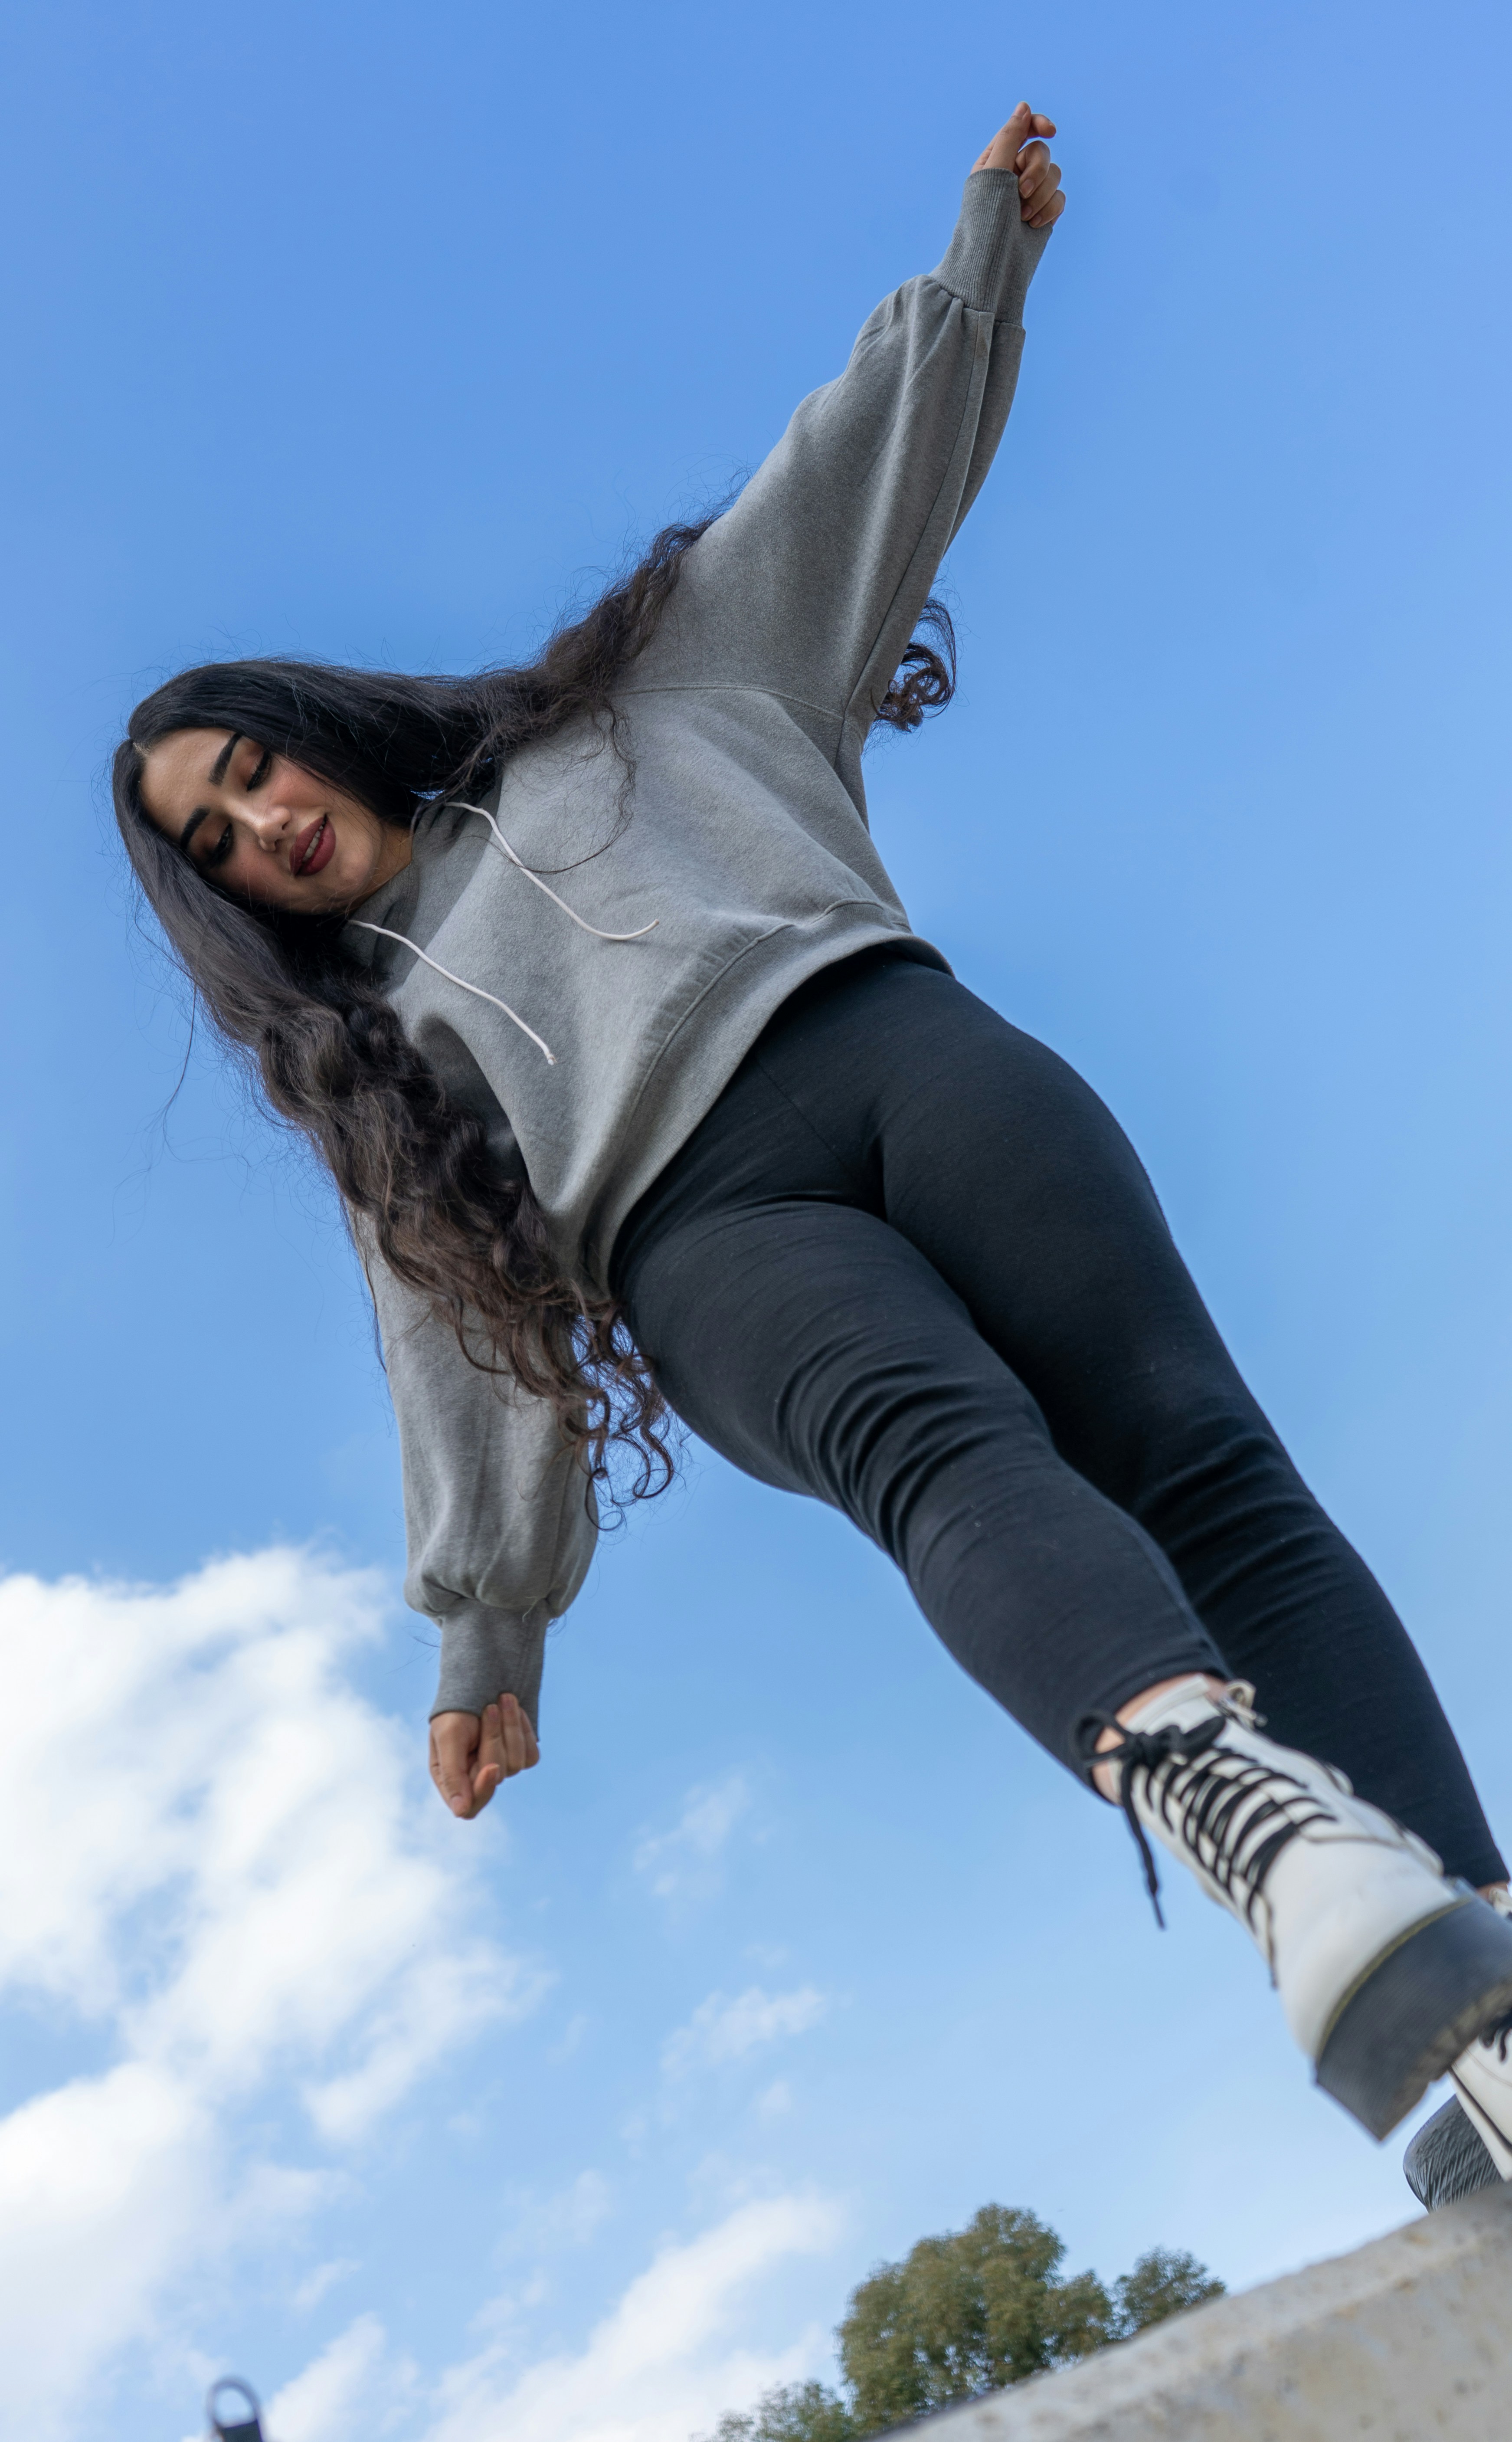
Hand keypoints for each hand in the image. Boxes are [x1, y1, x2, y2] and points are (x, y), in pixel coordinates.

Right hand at [429, 1692, 539, 1818]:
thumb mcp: (447, 1737)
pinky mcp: (521, 1756)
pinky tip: (514, 1708)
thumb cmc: (456, 1710)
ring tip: (502, 1698)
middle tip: (490, 1708)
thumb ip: (452, 1774)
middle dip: (494, 1739)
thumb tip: (460, 1812)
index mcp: (453, 1779)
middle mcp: (477, 1777)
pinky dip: (523, 1728)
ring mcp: (502, 1767)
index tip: (490, 1766)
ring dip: (510, 1726)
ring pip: (516, 1764)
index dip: (483, 1790)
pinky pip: (530, 1754)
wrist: (482, 1682)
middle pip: (496, 1779)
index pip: (471, 1806)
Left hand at [974, 104, 1064, 229]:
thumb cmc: (985, 220)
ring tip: (1023, 216)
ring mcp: (1031, 193)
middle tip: (1020, 193)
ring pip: (1055, 175)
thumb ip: (1009, 138)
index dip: (1039, 125)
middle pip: (1042, 152)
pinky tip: (1034, 224)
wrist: (992, 264)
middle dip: (1036, 171)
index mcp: (997, 159)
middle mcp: (1015, 173)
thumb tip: (1024, 107)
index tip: (1050, 131)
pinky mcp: (1044, 211)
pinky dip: (1050, 209)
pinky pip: (1060, 197)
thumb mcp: (994, 174)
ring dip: (1041, 195)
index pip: (1023, 129)